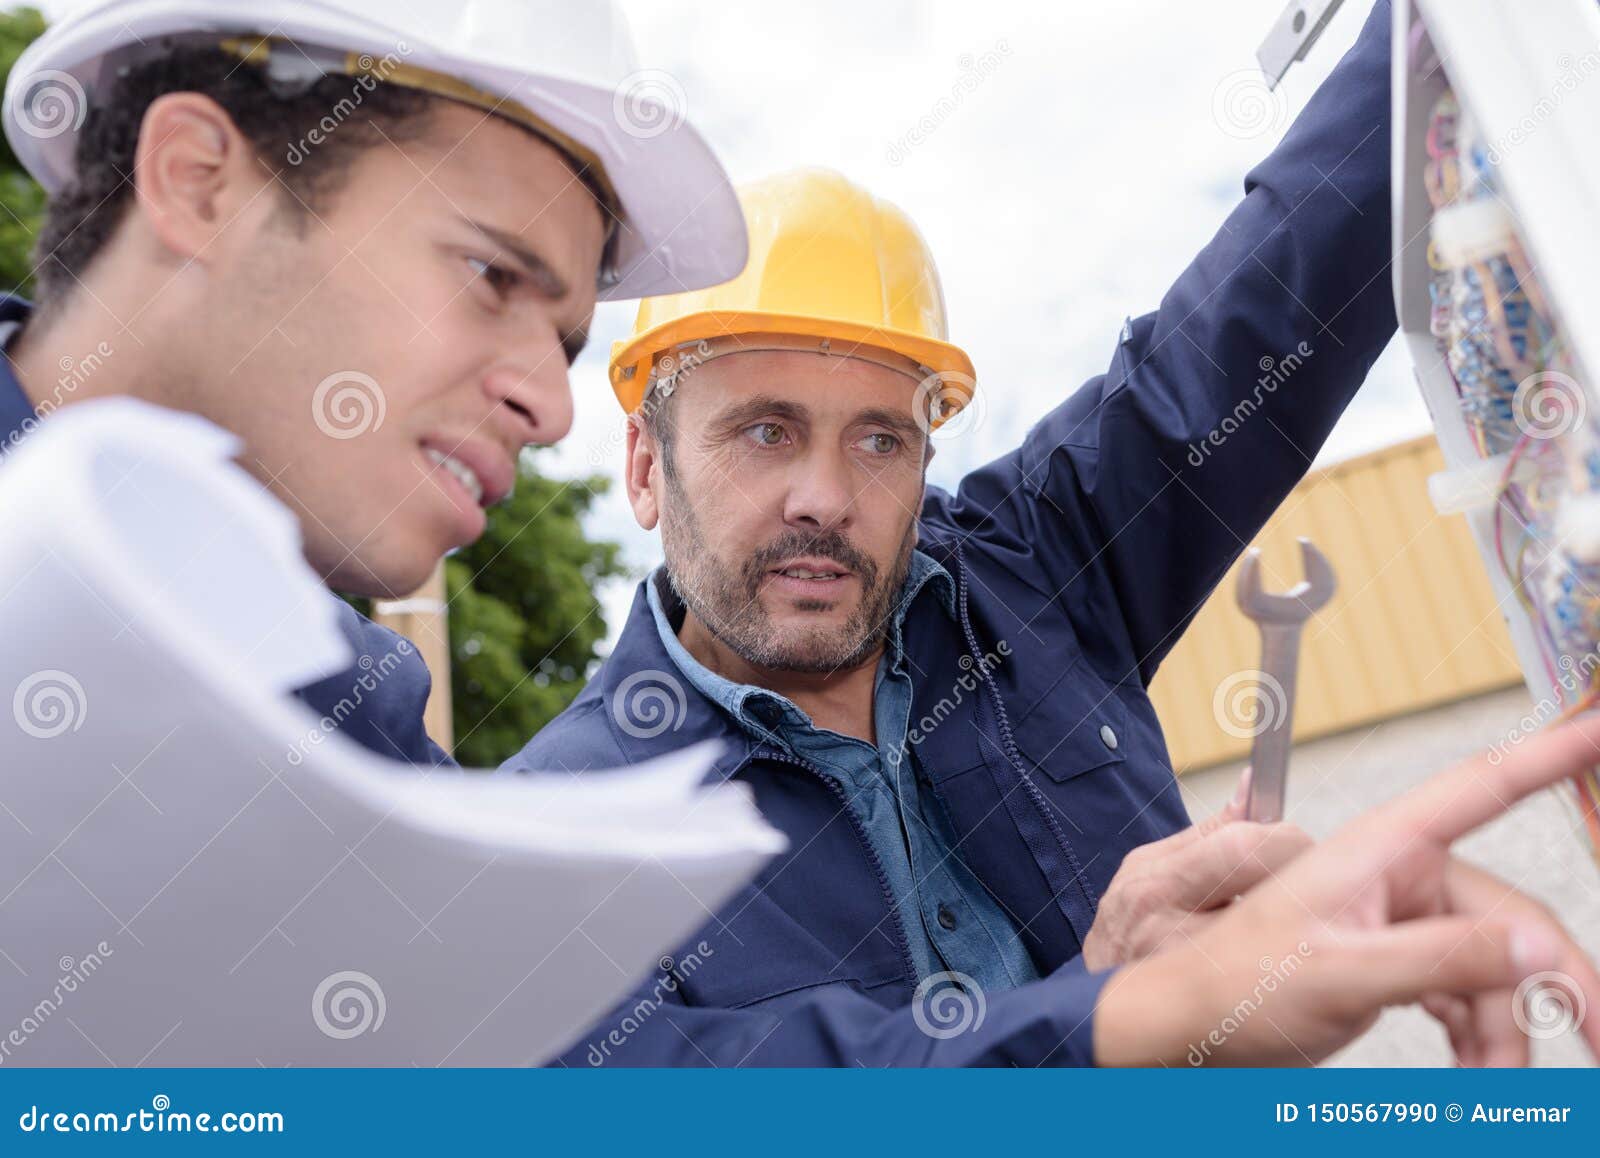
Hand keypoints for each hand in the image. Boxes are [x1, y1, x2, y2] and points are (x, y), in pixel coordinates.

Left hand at [1094, 713, 1599, 1065]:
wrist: (1194, 1027)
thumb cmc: (1238, 986)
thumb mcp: (1340, 974)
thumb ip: (1439, 958)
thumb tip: (1536, 949)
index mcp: (1380, 850)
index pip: (1479, 789)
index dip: (1546, 756)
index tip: (1597, 727)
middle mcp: (1397, 876)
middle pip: (1510, 917)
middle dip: (1557, 981)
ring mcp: (1399, 918)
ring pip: (1495, 966)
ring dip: (1507, 1029)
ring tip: (1492, 1083)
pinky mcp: (1396, 960)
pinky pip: (1467, 990)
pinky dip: (1480, 1032)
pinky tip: (1477, 1066)